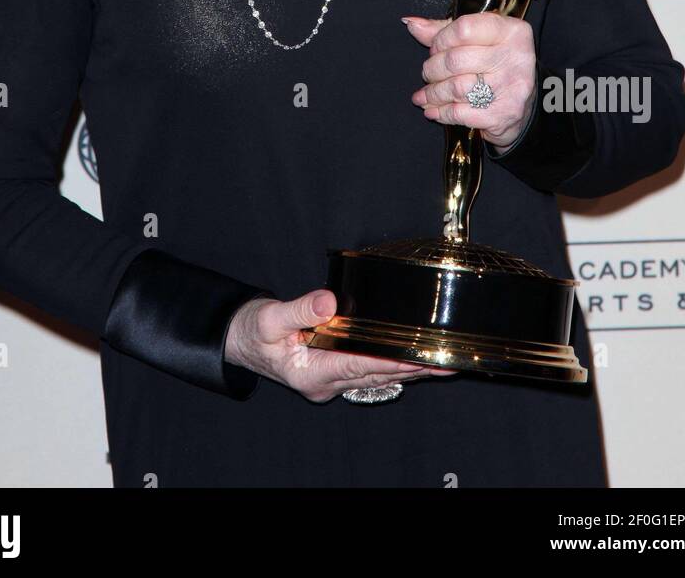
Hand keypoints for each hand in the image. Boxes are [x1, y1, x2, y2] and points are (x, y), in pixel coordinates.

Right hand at [224, 289, 457, 401]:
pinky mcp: (333, 373)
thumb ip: (298, 309)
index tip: (419, 356)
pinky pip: (369, 371)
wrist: (237, 340)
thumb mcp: (268, 318)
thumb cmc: (251, 331)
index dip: (391, 361)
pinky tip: (413, 362)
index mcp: (311, 372)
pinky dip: (392, 365)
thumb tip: (327, 302)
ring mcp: (330, 381)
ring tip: (442, 363)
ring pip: (377, 376)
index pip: (358, 365)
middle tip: (446, 360)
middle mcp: (325, 383)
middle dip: (412, 368)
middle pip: (376, 374)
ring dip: (409, 370)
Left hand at [403, 12, 537, 151]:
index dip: (440, 40)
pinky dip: (440, 112)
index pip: (463, 28)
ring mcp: (511, 87)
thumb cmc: (496, 66)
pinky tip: (433, 110)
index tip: (435, 49)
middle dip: (432, 69)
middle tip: (428, 73)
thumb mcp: (479, 40)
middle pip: (455, 60)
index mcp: (511, 31)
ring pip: (455, 88)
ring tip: (424, 94)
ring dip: (432, 93)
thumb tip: (411, 23)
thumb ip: (445, 29)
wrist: (522, 108)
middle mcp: (516, 57)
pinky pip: (459, 112)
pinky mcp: (504, 114)